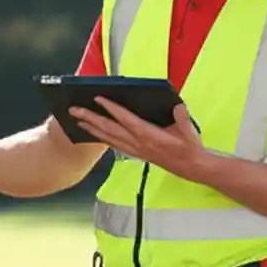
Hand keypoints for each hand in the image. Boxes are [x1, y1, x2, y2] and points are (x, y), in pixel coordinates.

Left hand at [70, 98, 208, 178]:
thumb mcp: (189, 132)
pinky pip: (114, 144)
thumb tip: (177, 106)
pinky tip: (95, 133)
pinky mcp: (136, 153)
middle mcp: (138, 143)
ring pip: (108, 138)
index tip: (98, 98)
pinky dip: (102, 138)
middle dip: (90, 118)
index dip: (111, 108)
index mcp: (149, 136)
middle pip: (109, 129)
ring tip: (78, 120)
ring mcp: (135, 150)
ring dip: (92, 128)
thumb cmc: (190, 148)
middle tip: (74, 110)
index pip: (126, 119)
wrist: (192, 168)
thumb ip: (182, 119)